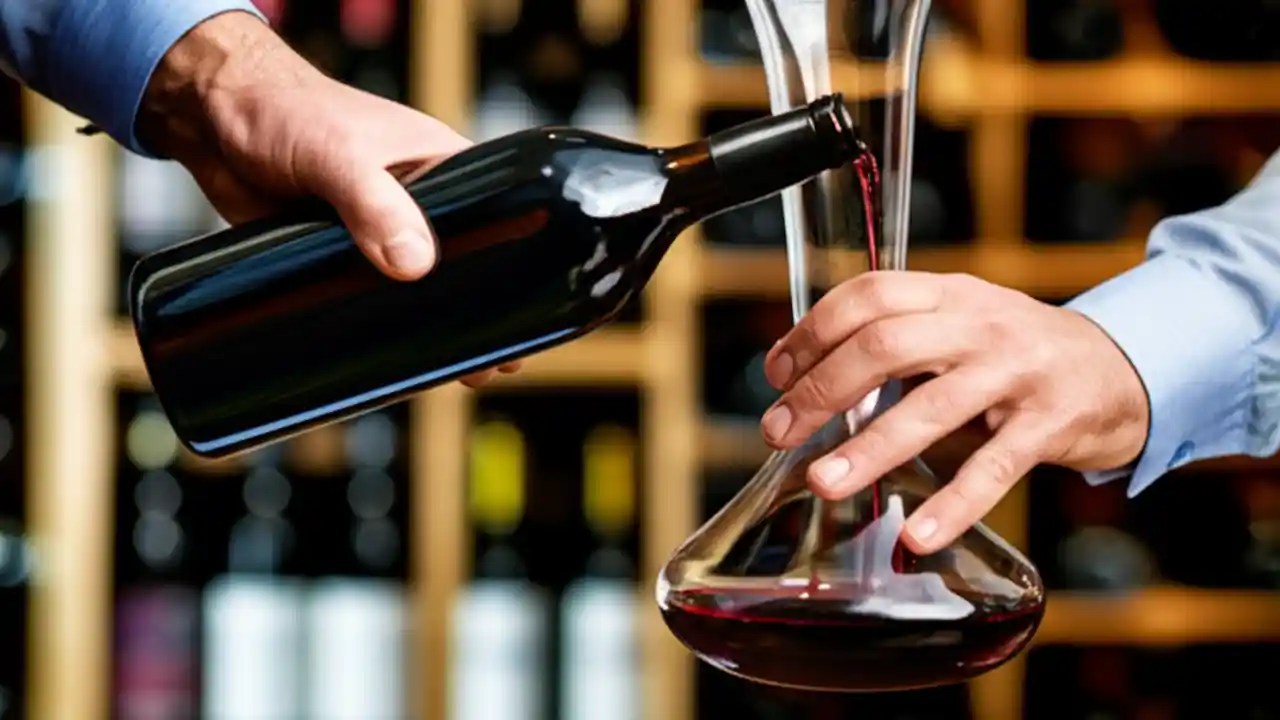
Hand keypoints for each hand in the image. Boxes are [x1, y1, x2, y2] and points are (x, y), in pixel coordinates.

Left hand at [135, 11, 519, 386]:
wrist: (212, 114)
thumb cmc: (286, 111)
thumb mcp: (339, 156)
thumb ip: (374, 205)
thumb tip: (415, 268)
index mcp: (444, 168)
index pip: (500, 220)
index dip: (516, 269)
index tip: (530, 318)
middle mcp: (419, 203)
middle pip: (462, 267)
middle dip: (477, 315)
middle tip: (492, 366)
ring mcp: (376, 233)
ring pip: (414, 290)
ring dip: (429, 329)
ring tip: (452, 377)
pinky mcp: (334, 257)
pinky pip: (365, 300)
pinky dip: (378, 330)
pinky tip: (390, 367)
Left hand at [759, 271, 1149, 554]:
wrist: (1122, 369)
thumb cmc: (1016, 353)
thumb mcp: (959, 324)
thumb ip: (895, 341)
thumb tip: (802, 381)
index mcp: (949, 295)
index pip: (868, 295)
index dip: (813, 332)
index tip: (776, 374)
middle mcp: (980, 324)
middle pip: (886, 345)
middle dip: (822, 390)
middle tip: (778, 431)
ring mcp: (1017, 372)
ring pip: (932, 406)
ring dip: (870, 447)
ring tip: (823, 480)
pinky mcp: (1051, 423)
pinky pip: (995, 467)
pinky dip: (953, 504)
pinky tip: (916, 533)